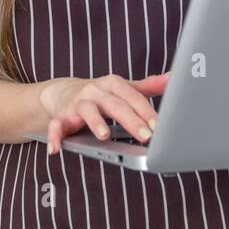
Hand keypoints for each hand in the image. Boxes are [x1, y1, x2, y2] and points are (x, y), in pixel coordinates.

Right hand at [38, 72, 168, 155]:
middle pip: (114, 104)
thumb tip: (173, 79)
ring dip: (95, 122)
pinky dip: (55, 137)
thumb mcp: (124, 88)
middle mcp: (95, 91)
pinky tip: (56, 149)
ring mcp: (77, 103)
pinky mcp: (60, 116)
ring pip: (86, 111)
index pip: (132, 96)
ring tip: (104, 135)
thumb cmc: (100, 94)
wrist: (63, 93)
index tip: (159, 125)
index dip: (146, 111)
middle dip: (130, 120)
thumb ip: (148, 86)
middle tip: (145, 136)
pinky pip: (56, 126)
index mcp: (112, 84)